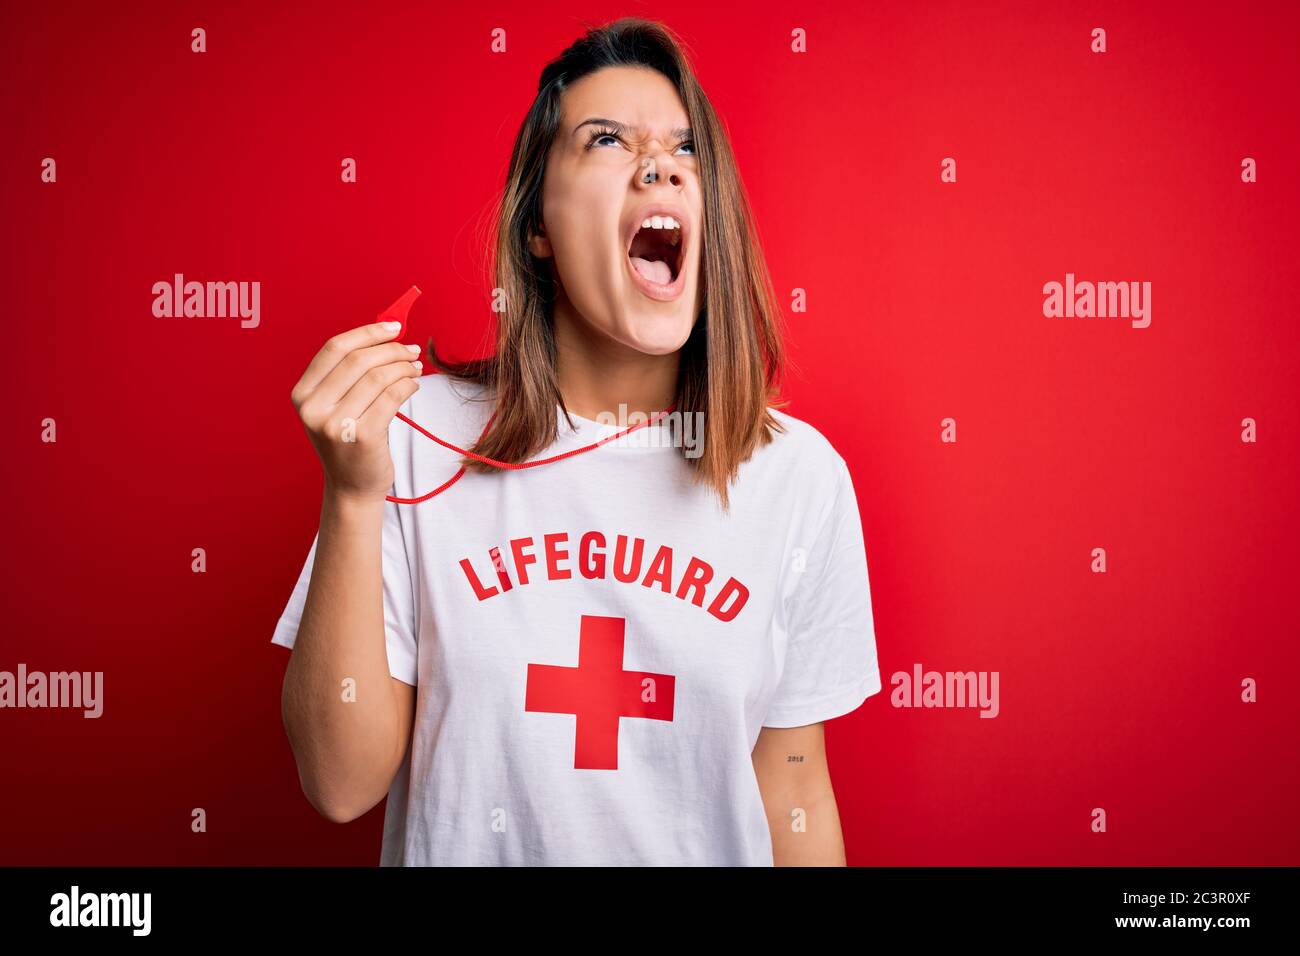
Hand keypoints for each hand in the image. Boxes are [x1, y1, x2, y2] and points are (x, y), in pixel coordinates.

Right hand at [290, 320, 423, 502]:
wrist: (353, 487)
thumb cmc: (350, 440)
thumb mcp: (336, 406)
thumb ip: (350, 374)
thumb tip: (388, 333)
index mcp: (303, 394)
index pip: (335, 349)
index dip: (367, 333)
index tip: (393, 327)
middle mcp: (313, 409)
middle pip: (359, 360)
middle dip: (391, 349)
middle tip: (411, 350)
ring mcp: (336, 424)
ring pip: (378, 377)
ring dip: (403, 367)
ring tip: (415, 368)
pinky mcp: (362, 437)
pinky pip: (391, 397)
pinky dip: (407, 385)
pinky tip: (413, 385)